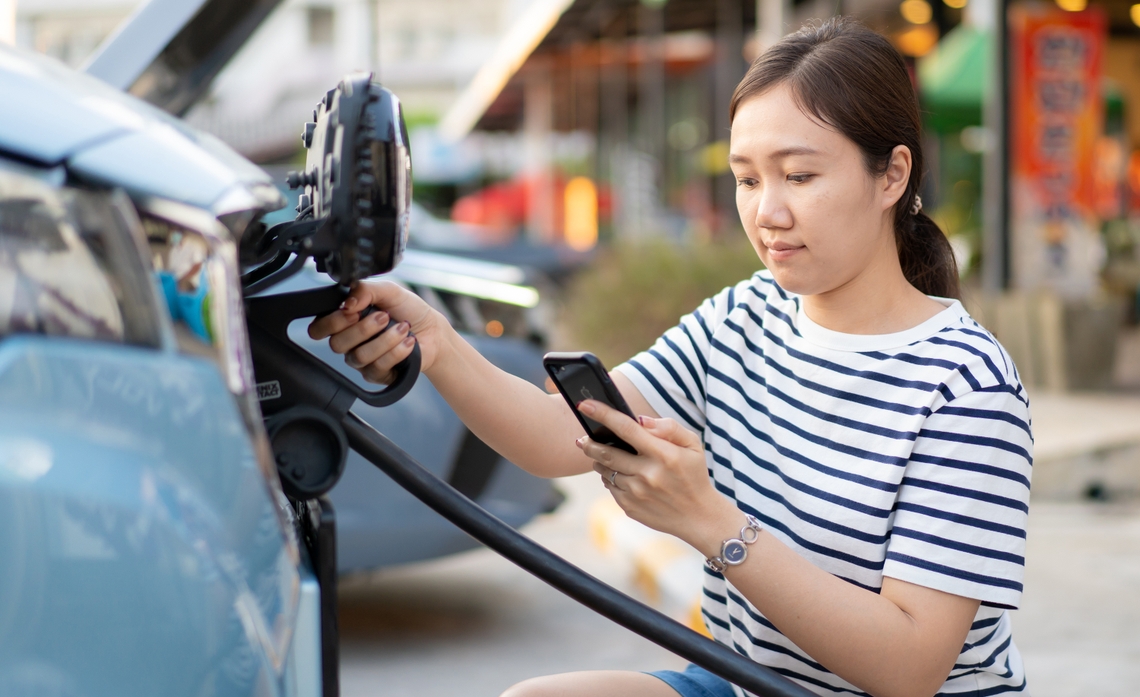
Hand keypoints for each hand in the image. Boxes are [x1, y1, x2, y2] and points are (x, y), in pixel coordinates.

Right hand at [307, 281, 446, 383]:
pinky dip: (396, 352)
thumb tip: (347, 303)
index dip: (332, 322)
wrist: (432, 330)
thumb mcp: (388, 290)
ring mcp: (361, 360)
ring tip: (403, 328)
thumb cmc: (408, 309)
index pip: (318, 328)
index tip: (354, 311)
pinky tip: (408, 343)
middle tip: (384, 316)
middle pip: (336, 344)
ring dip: (385, 339)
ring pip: (359, 356)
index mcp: (344, 320)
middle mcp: (348, 342)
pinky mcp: (376, 375)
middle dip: (364, 328)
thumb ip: (364, 289)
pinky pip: (377, 367)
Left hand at [575, 401, 739, 552]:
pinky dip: (611, 477)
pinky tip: (623, 476)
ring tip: (607, 456)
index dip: (603, 414)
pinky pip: (610, 486)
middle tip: (582, 438)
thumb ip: (668, 427)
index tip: (584, 404)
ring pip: (605, 470)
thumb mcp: (692, 446)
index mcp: (663, 454)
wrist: (699, 517)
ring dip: (600, 460)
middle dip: (589, 443)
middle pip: (606, 452)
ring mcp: (636, 493)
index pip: (627, 429)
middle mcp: (647, 474)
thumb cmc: (693, 475)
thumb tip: (639, 420)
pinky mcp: (629, 507)